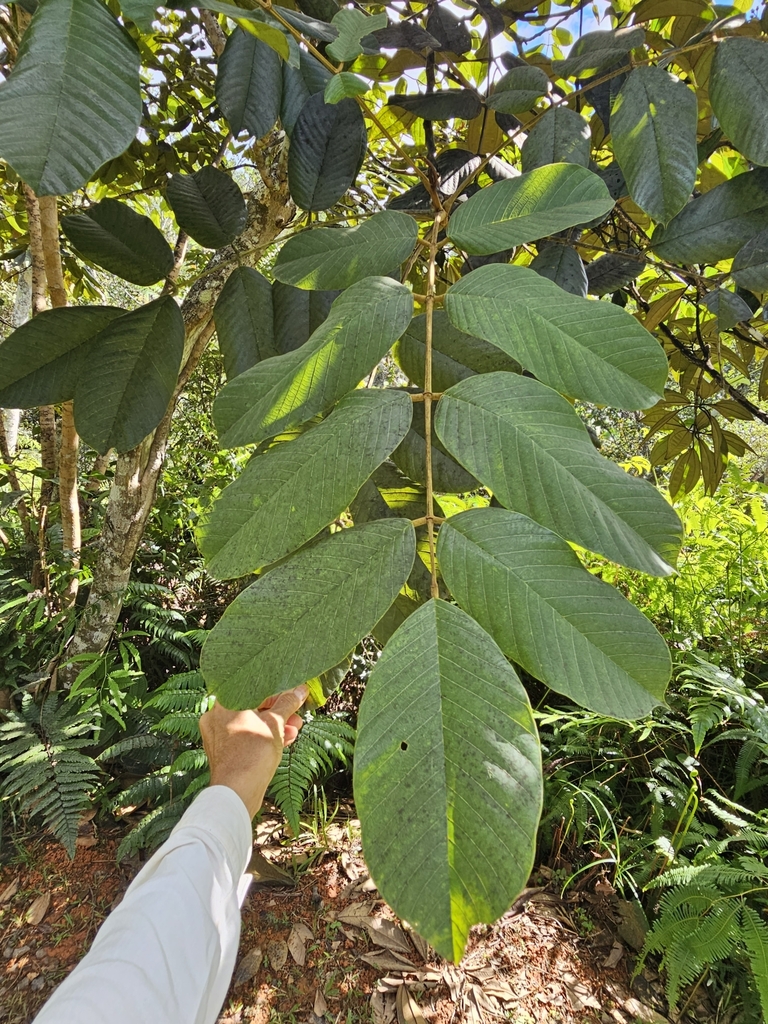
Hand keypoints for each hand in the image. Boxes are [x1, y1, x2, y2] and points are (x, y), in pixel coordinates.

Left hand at [199, 685, 307, 818]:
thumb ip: (288, 704)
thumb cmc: (252, 754)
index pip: (254, 687)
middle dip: (278, 712)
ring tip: (295, 729)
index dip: (278, 691)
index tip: (293, 695)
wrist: (236, 793)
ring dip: (274, 726)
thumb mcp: (276, 724)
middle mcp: (216, 717)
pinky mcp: (223, 753)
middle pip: (253, 707)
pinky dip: (263, 738)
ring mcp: (218, 736)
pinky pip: (246, 738)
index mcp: (225, 702)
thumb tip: (300, 691)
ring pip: (251, 724)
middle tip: (296, 715)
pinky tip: (284, 740)